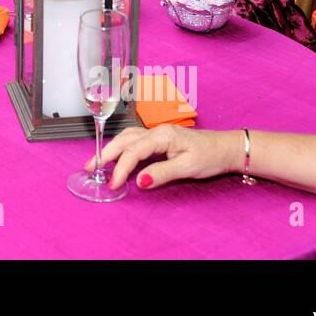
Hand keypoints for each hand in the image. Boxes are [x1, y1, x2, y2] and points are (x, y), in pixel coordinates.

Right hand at [95, 124, 238, 190]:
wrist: (225, 148)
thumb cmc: (209, 156)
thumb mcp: (187, 167)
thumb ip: (162, 173)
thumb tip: (139, 181)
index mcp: (162, 135)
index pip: (134, 152)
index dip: (121, 168)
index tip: (113, 184)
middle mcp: (156, 131)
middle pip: (124, 140)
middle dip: (105, 153)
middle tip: (90, 167)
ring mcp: (156, 133)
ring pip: (127, 138)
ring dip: (111, 149)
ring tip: (98, 162)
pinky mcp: (159, 139)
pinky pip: (134, 141)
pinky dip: (122, 148)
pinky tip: (117, 156)